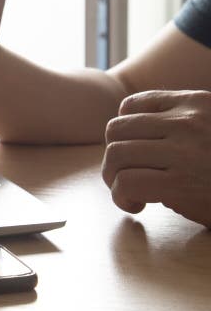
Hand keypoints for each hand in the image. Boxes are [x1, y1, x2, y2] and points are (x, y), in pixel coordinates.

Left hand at [103, 90, 210, 227]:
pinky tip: (138, 206)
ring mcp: (182, 151)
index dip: (123, 131)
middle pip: (116, 130)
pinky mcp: (179, 183)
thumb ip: (183, 127)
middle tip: (123, 176)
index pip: (132, 105)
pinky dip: (122, 197)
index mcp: (197, 103)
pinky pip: (126, 183)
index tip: (132, 151)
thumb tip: (136, 139)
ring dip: (114, 179)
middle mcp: (187, 122)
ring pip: (116, 156)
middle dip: (113, 156)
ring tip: (129, 193)